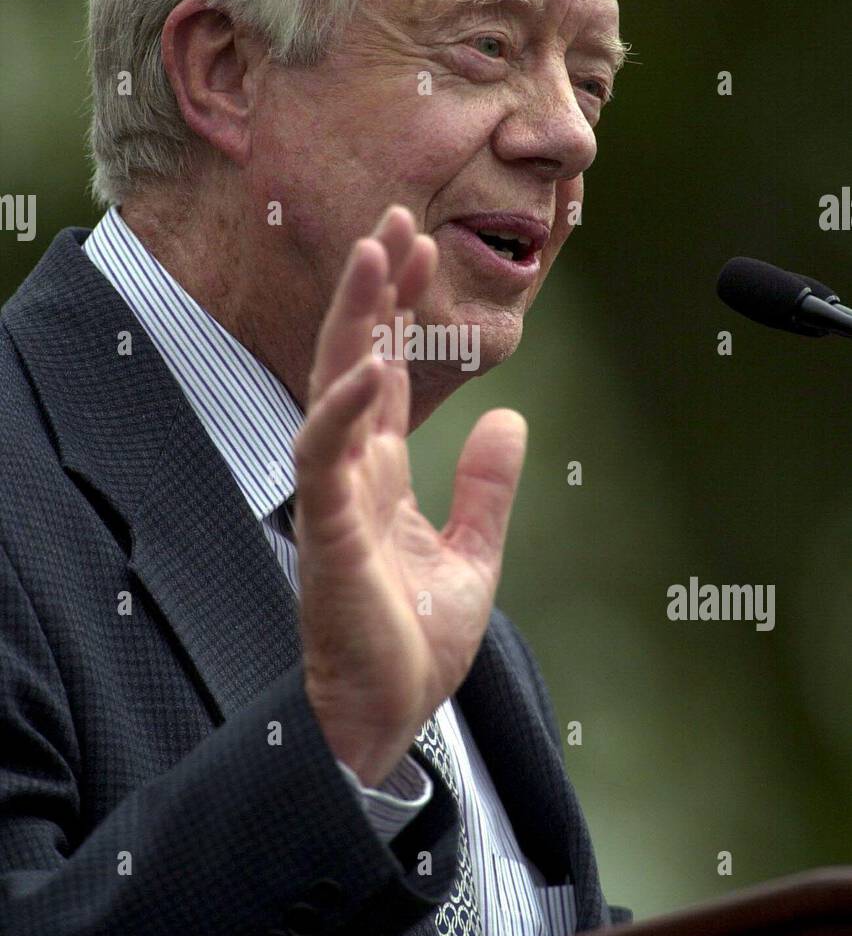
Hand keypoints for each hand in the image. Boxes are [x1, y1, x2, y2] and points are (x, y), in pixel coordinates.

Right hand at [294, 205, 526, 787]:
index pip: (386, 371)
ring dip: (352, 322)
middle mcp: (351, 472)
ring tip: (372, 254)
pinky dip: (341, 410)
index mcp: (380, 473)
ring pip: (333, 388)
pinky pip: (325, 458)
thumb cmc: (415, 642)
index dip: (400, 309)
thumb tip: (508, 420)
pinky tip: (364, 367)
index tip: (420, 245)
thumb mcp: (474, 552)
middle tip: (393, 218)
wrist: (392, 717)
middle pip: (356, 359)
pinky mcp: (327, 532)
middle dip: (373, 290)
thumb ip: (484, 487)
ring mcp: (335, 497)